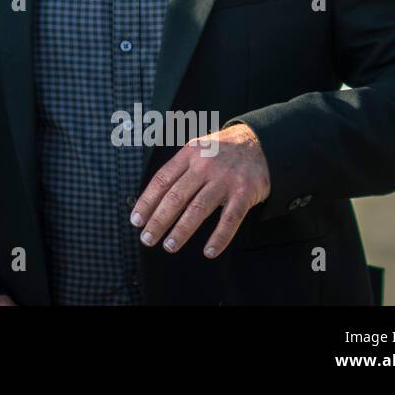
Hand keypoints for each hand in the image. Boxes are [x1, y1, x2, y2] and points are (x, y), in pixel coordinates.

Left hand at [130, 123, 270, 258]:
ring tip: (169, 246)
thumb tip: (152, 199)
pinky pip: (230, 219)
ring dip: (182, 230)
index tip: (136, 220)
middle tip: (147, 239)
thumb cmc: (220, 152)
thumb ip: (178, 170)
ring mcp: (225, 179)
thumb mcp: (196, 150)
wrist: (258, 143)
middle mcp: (204, 166)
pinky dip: (219, 237)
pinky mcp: (244, 192)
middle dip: (159, 220)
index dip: (146, 202)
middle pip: (176, 197)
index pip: (161, 180)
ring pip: (199, 209)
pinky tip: (209, 251)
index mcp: (189, 155)